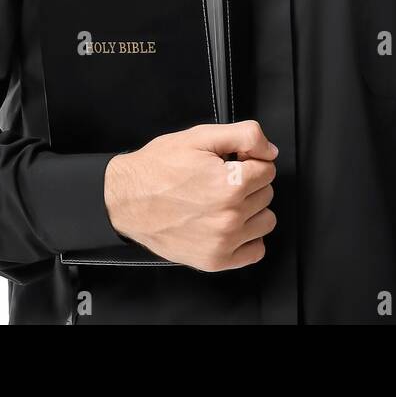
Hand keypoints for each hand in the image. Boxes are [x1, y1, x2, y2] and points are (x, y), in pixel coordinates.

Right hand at [104, 120, 277, 270]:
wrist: (125, 200)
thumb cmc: (158, 168)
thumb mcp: (200, 136)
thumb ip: (245, 136)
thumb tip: (270, 151)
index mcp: (229, 184)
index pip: (267, 169)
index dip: (249, 161)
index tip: (231, 163)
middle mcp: (229, 216)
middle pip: (266, 193)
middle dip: (249, 183)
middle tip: (221, 180)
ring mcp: (223, 242)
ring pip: (266, 220)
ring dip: (251, 209)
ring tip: (224, 201)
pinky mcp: (215, 260)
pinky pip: (255, 251)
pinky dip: (247, 238)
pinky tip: (228, 224)